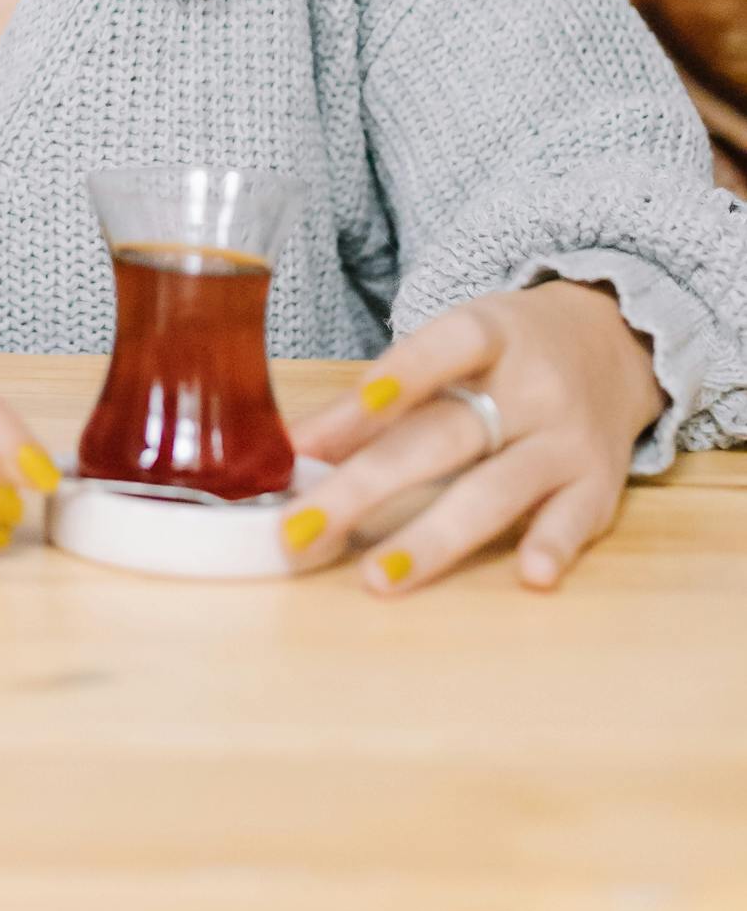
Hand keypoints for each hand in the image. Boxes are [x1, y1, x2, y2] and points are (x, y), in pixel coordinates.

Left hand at [284, 278, 667, 595]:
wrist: (615, 342)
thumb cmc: (507, 353)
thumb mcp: (449, 349)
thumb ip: (378, 398)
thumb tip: (295, 450)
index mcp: (492, 334)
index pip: (445, 347)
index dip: (398, 375)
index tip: (342, 414)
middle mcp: (532, 387)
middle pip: (444, 436)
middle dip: (366, 487)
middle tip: (300, 530)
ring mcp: (566, 438)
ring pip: (496, 489)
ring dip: (434, 537)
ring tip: (377, 576)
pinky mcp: (598, 486)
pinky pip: (576, 520)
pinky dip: (552, 544)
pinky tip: (530, 575)